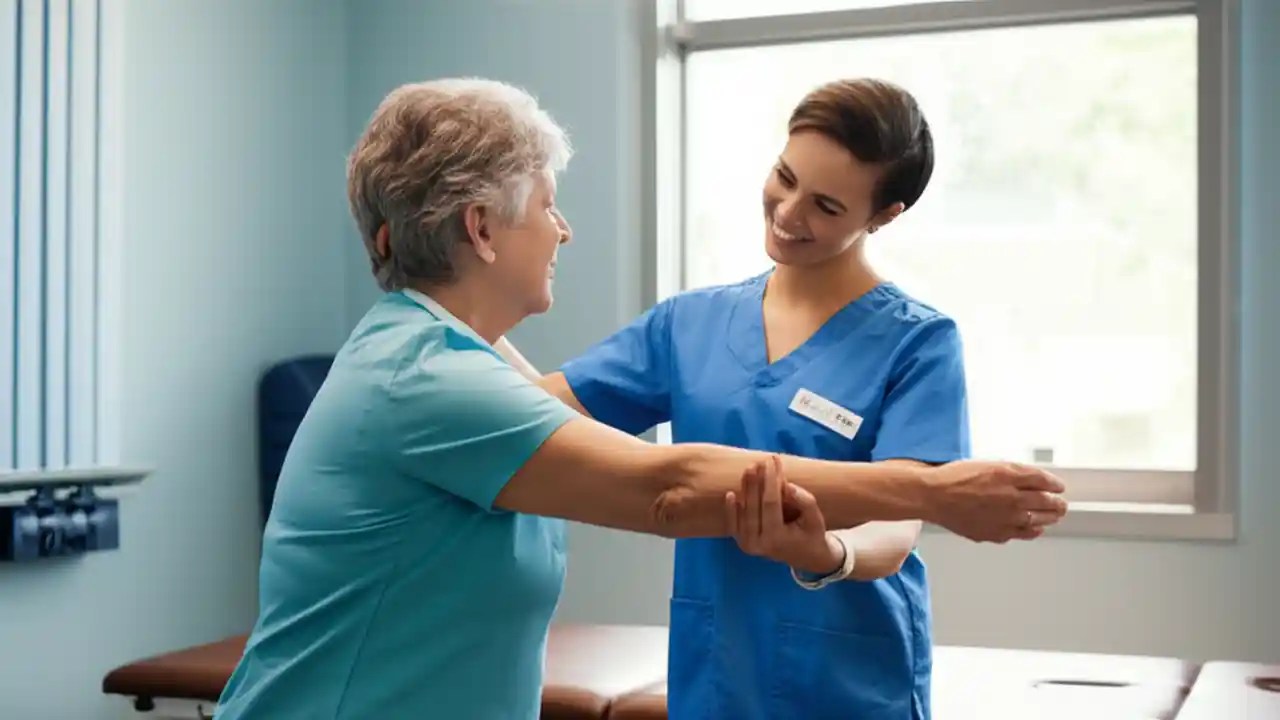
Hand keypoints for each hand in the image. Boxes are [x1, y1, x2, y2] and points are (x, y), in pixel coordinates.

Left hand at [726, 455, 843, 574]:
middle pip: (754, 507)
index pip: (771, 503)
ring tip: (749, 469)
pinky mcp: (742, 542)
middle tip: (759, 461)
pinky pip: (733, 524)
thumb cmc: (811, 535)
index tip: (773, 461)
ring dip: (745, 489)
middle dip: (756, 482)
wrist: (805, 558)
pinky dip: (731, 509)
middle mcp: (758, 544)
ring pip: (743, 513)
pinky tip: (730, 493)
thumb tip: (788, 486)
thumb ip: (805, 502)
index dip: (771, 480)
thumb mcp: (816, 520)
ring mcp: (747, 545)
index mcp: (777, 539)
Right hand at [923, 460, 1068, 542]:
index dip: (1054, 484)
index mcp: (1010, 475)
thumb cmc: (953, 478)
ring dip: (1049, 518)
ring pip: (1038, 520)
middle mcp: (1012, 498)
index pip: (1044, 480)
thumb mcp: (986, 464)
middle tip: (1061, 504)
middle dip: (1057, 503)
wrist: (933, 496)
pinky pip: (1022, 534)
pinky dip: (1032, 531)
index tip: (1058, 486)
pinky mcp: (997, 533)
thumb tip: (1030, 479)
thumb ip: (1011, 472)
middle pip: (1046, 502)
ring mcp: (1006, 518)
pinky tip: (1034, 530)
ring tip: (1054, 517)